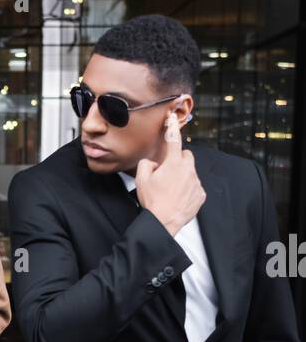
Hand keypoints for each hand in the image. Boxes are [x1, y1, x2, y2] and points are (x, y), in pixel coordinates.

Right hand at [135, 111, 205, 235]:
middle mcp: (188, 170)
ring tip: (171, 191)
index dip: (172, 127)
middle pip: (187, 156)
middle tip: (167, 173)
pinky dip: (188, 190)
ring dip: (183, 177)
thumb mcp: (141, 179)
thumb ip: (146, 164)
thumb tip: (154, 163)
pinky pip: (195, 187)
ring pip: (191, 172)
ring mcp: (196, 183)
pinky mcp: (200, 194)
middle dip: (179, 160)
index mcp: (173, 163)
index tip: (172, 118)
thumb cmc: (152, 201)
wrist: (163, 223)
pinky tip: (178, 199)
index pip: (174, 139)